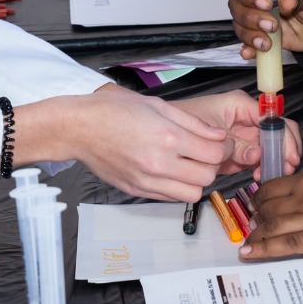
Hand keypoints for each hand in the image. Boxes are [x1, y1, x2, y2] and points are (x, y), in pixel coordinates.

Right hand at [21, 87, 230, 201]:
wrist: (80, 128)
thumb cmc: (115, 110)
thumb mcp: (158, 105)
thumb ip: (192, 123)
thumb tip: (218, 135)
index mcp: (168, 137)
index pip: (214, 155)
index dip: (222, 148)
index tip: (218, 143)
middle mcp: (160, 163)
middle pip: (207, 177)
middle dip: (211, 165)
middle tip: (203, 153)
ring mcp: (147, 180)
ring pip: (192, 194)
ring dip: (196, 181)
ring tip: (186, 164)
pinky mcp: (137, 190)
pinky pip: (171, 198)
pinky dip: (177, 187)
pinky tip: (170, 171)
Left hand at [171, 90, 302, 175]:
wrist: (161, 134)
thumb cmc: (182, 120)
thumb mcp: (210, 133)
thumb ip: (235, 146)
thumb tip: (257, 157)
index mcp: (241, 105)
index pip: (273, 119)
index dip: (285, 138)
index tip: (289, 157)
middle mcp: (247, 118)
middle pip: (278, 131)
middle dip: (284, 150)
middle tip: (285, 168)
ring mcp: (244, 134)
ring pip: (270, 147)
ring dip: (274, 161)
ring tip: (267, 175)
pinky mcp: (239, 150)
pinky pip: (258, 158)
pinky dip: (262, 168)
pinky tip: (258, 176)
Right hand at [229, 0, 302, 55]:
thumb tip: (284, 2)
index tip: (267, 3)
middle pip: (237, 4)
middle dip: (250, 17)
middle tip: (273, 25)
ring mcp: (259, 18)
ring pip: (240, 24)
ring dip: (249, 35)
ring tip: (267, 43)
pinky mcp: (263, 36)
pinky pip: (248, 42)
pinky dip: (247, 48)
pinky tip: (249, 54)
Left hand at [239, 168, 302, 259]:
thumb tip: (288, 199)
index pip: (269, 189)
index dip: (257, 201)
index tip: (255, 208)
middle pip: (268, 209)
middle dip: (256, 220)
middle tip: (254, 228)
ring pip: (272, 227)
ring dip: (256, 236)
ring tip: (250, 244)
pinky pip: (286, 245)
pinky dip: (263, 250)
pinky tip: (250, 253)